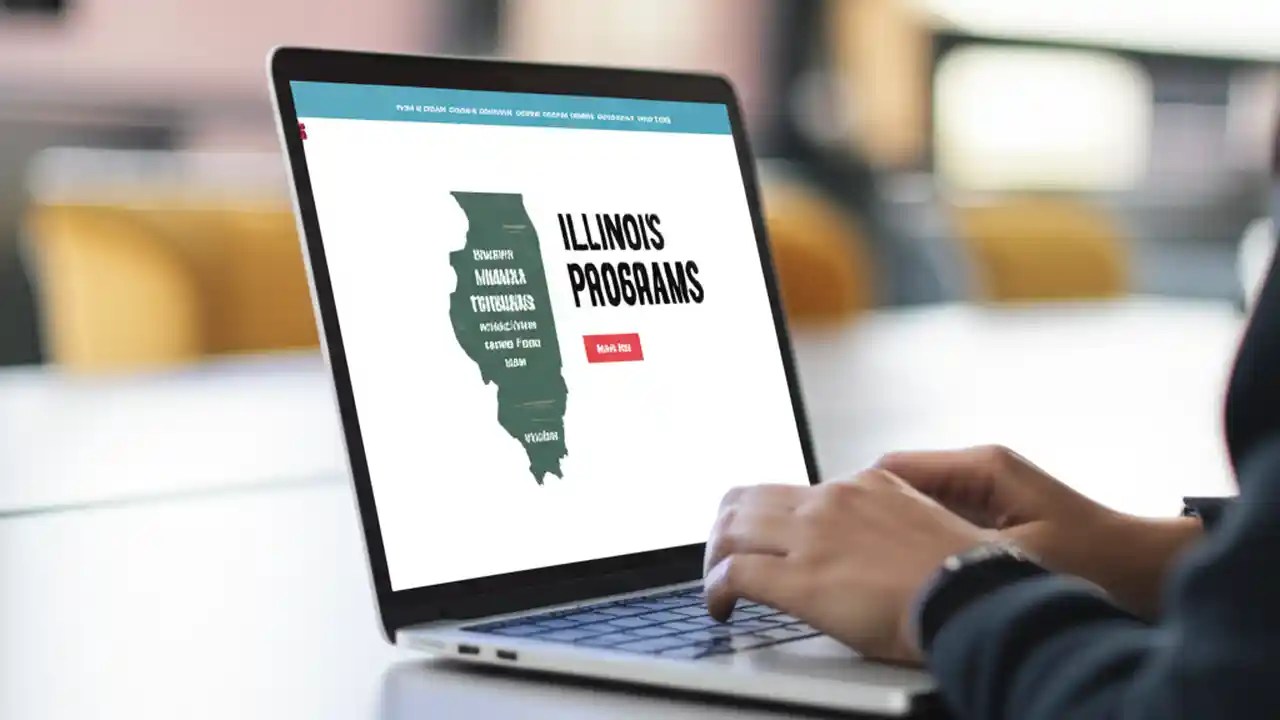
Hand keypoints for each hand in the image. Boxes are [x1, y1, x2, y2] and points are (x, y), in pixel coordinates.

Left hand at [703, 470, 990, 662]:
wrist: (972, 597)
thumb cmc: (963, 574)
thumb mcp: (929, 517)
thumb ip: (894, 512)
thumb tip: (877, 526)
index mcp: (865, 485)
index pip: (800, 492)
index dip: (777, 519)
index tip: (775, 541)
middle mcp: (831, 502)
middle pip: (750, 499)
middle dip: (728, 528)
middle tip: (725, 554)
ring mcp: (812, 538)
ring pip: (732, 529)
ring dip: (716, 555)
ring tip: (717, 579)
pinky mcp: (800, 580)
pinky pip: (735, 574)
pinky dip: (716, 590)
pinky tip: (720, 606)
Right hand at [877, 445, 1201, 617]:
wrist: (1148, 572)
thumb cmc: (1095, 560)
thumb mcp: (1012, 552)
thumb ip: (949, 535)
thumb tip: (891, 525)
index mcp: (982, 466)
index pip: (893, 467)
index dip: (859, 496)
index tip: (837, 521)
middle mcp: (980, 472)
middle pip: (898, 483)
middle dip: (871, 514)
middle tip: (850, 547)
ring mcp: (985, 493)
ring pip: (913, 504)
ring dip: (895, 530)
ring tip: (881, 562)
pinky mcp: (991, 517)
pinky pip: (935, 521)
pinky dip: (918, 542)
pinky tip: (916, 571)